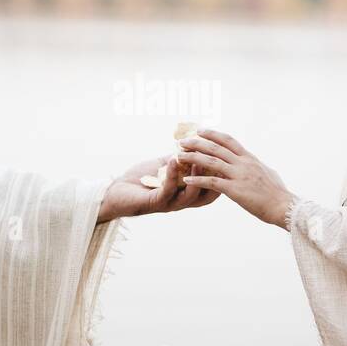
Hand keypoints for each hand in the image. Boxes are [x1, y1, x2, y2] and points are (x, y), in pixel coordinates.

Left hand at [97, 154, 220, 222]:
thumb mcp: (166, 167)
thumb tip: (195, 141)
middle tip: (220, 161)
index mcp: (186, 194)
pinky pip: (167, 189)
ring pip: (190, 195)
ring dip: (196, 176)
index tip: (229, 160)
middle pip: (206, 196)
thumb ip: (181, 158)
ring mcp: (169, 204)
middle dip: (215, 179)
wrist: (117, 193)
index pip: (210, 189)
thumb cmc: (142, 179)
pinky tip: (173, 160)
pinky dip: (172, 174)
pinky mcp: (155, 202)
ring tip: (198, 160)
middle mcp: (181, 202)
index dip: (221, 177)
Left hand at [177, 129, 295, 228]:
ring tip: (179, 156)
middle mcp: (243, 163)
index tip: (200, 130)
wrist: (283, 206)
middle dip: (197, 143)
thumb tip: (254, 162)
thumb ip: (256, 165)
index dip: (213, 134)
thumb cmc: (277, 193)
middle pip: (216, 148)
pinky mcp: (235, 190)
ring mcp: (239, 175)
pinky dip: (197, 180)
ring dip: (193, 158)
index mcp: (250, 158)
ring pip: (211, 162)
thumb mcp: (267, 172)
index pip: (228, 140)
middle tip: (182, 141)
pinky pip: (212, 182)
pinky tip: (185, 180)